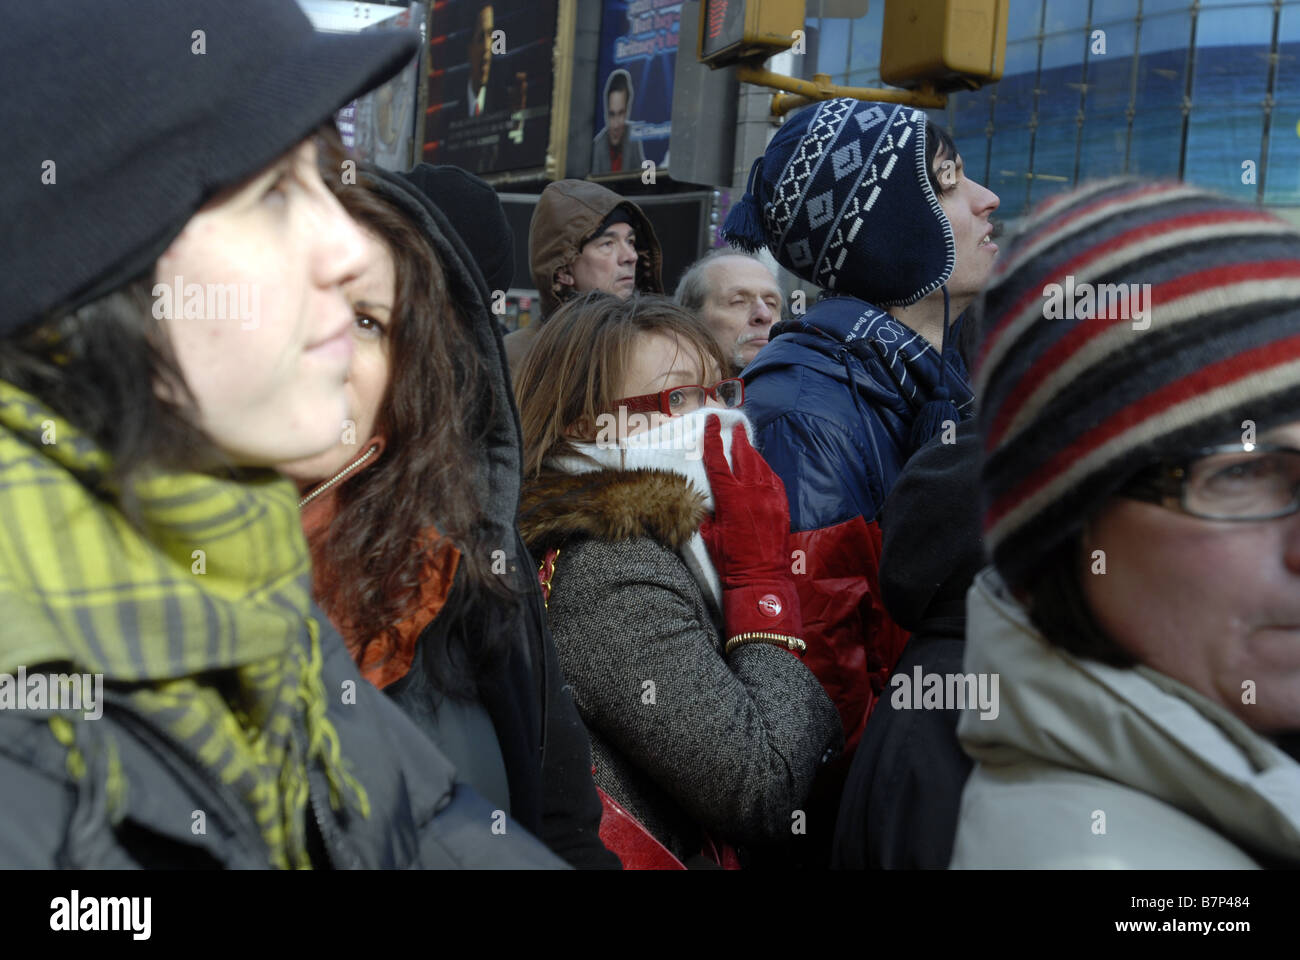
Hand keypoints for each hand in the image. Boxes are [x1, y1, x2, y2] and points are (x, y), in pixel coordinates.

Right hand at [697, 416, 801, 642]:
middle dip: (739, 438)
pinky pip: (774, 480)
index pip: (718, 460)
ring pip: (761, 465)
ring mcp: (771, 497)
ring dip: (752, 454)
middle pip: (744, 455)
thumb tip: (707, 498)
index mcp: (730, 498)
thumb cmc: (730, 560)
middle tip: (736, 426)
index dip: (713, 438)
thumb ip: (708, 511)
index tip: (711, 421)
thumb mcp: (709, 535)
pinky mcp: (782, 505)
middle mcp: (752, 492)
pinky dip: (766, 471)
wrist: (761, 578)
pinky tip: (761, 469)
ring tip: (746, 446)